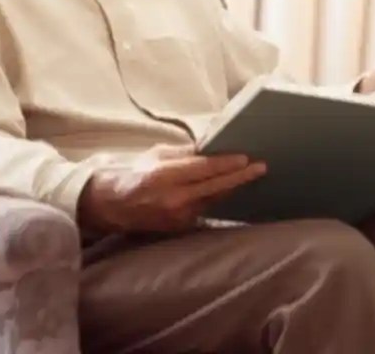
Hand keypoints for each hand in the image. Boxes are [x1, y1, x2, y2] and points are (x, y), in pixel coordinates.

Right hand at [78, 144, 265, 232]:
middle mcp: (173, 198)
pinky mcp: (181, 227)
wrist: (113, 205)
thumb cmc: (136, 173)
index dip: (227, 164)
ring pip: (214, 199)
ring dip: (232, 186)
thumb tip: (212, 146)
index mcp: (165, 176)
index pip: (204, 169)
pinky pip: (206, 208)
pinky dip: (218, 197)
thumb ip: (186, 153)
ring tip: (252, 173)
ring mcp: (178, 216)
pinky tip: (230, 188)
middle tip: (261, 167)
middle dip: (241, 177)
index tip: (246, 158)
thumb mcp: (158, 155)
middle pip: (215, 186)